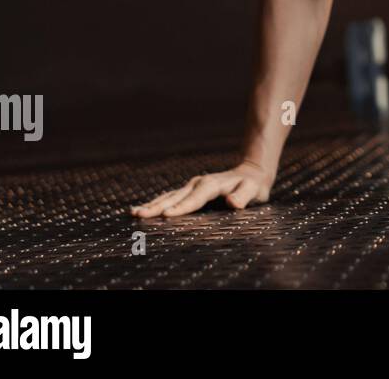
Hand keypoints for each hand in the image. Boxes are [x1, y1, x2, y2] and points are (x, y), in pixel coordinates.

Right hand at [131, 160, 273, 217]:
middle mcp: (198, 184)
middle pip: (175, 197)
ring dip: (152, 205)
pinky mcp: (189, 191)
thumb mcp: (254, 190)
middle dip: (157, 206)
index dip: (182, 206)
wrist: (251, 173)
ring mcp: (192, 187)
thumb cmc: (252, 185)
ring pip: (169, 197)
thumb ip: (244, 196)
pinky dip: (156, 204)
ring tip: (134, 213)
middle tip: (139, 215)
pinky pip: (169, 198)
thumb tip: (233, 203)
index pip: (195, 198)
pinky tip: (142, 210)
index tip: (166, 215)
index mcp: (212, 185)